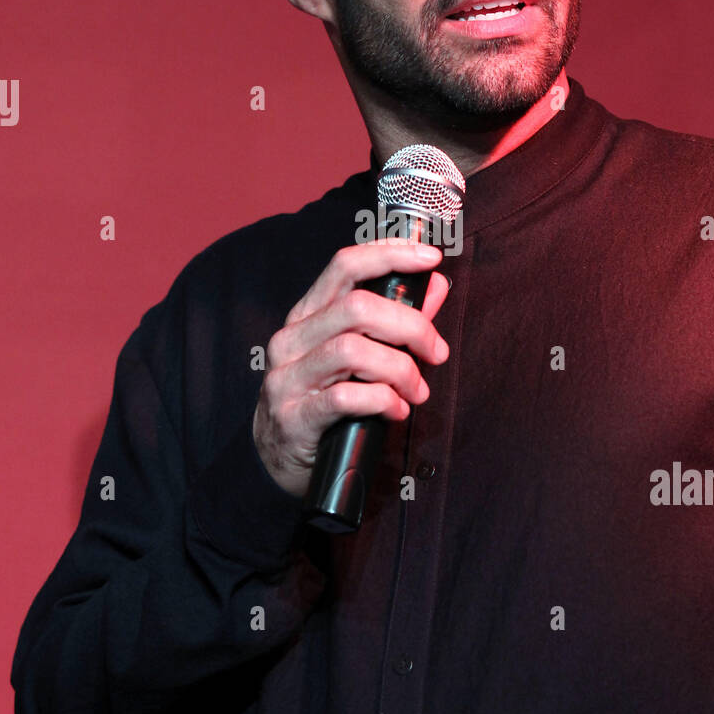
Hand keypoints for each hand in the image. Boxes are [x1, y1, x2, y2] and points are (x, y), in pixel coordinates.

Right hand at [252, 238, 450, 497]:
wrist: (277, 458)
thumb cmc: (323, 400)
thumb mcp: (357, 355)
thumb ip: (396, 319)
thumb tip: (435, 284)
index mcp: (307, 315)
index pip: (345, 266)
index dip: (390, 254)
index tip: (430, 259)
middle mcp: (292, 339)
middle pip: (357, 308)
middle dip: (410, 326)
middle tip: (436, 352)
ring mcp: (288, 377)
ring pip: (352, 350)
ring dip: (399, 369)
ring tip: (417, 391)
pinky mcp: (294, 415)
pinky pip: (346, 397)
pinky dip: (382, 401)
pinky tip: (396, 411)